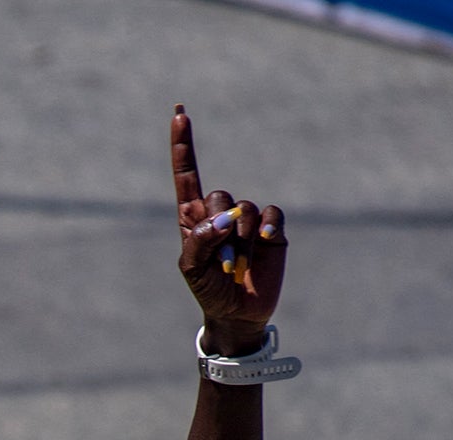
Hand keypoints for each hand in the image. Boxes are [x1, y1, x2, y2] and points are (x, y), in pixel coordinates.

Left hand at [171, 105, 286, 355]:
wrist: (237, 312)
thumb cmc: (209, 289)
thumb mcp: (192, 268)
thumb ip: (200, 240)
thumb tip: (226, 217)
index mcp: (194, 218)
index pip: (187, 175)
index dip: (183, 145)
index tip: (180, 113)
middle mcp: (220, 213)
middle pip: (220, 196)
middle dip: (220, 229)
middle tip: (221, 262)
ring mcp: (247, 220)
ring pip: (246, 208)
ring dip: (241, 239)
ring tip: (238, 265)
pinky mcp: (272, 229)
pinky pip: (272, 214)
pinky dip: (267, 228)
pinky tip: (265, 244)